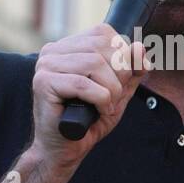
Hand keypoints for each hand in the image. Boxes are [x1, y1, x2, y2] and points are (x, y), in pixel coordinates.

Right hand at [28, 24, 146, 171]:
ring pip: (94, 63)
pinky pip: (83, 84)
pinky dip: (100, 99)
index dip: (122, 55)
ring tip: (107, 105)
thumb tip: (140, 47)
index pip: (104, 32)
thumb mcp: (119, 90)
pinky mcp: (43, 83)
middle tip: (114, 97)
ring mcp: (45, 65)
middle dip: (120, 74)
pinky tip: (98, 111)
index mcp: (68, 47)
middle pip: (102, 47)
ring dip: (111, 89)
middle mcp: (53, 50)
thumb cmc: (88, 119)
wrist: (64, 150)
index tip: (121, 80)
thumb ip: (132, 69)